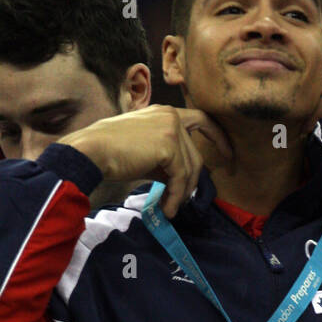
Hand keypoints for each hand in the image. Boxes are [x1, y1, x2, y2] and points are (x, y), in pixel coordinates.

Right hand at [60, 105, 232, 216]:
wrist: (92, 151)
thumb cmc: (110, 153)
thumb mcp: (144, 153)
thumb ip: (165, 160)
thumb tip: (181, 182)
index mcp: (164, 113)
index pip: (201, 120)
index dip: (218, 137)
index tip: (228, 155)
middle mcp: (170, 116)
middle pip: (196, 154)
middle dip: (192, 181)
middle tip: (182, 200)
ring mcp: (170, 128)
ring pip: (191, 167)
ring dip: (182, 192)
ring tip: (170, 207)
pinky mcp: (168, 145)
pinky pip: (181, 177)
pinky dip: (176, 196)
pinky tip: (168, 208)